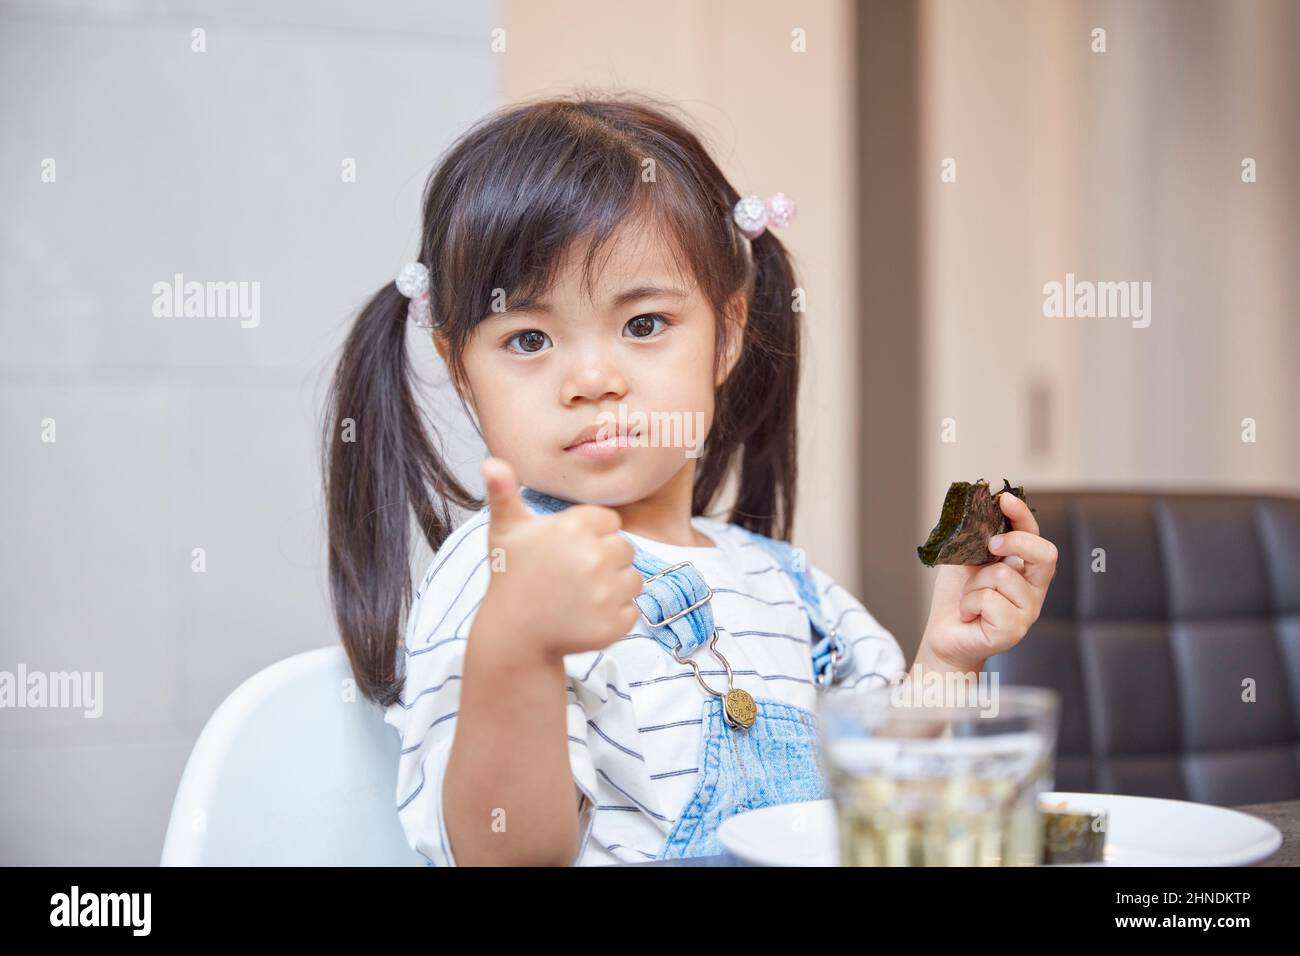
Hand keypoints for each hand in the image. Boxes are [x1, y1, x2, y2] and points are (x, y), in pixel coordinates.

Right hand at [479, 456, 642, 660]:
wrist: (512, 637)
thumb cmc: (510, 578)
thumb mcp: (504, 531)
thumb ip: (503, 493)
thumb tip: (491, 461)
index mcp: (573, 527)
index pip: (610, 522)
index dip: (591, 536)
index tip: (568, 551)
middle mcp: (593, 556)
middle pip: (625, 550)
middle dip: (604, 561)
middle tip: (573, 576)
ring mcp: (605, 593)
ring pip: (633, 580)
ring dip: (614, 588)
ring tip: (581, 596)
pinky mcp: (614, 624)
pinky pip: (631, 611)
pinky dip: (614, 617)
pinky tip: (586, 617)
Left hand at [919, 490, 1057, 671]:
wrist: (944, 632)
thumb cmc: (957, 596)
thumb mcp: (965, 558)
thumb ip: (977, 537)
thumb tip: (979, 506)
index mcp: (1025, 568)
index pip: (1034, 535)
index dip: (1022, 514)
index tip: (1004, 499)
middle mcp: (1033, 588)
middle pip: (1045, 554)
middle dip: (1016, 542)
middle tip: (990, 546)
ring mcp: (1028, 610)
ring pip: (1003, 576)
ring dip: (974, 584)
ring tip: (970, 599)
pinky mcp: (1014, 629)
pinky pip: (990, 600)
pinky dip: (970, 603)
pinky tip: (970, 614)